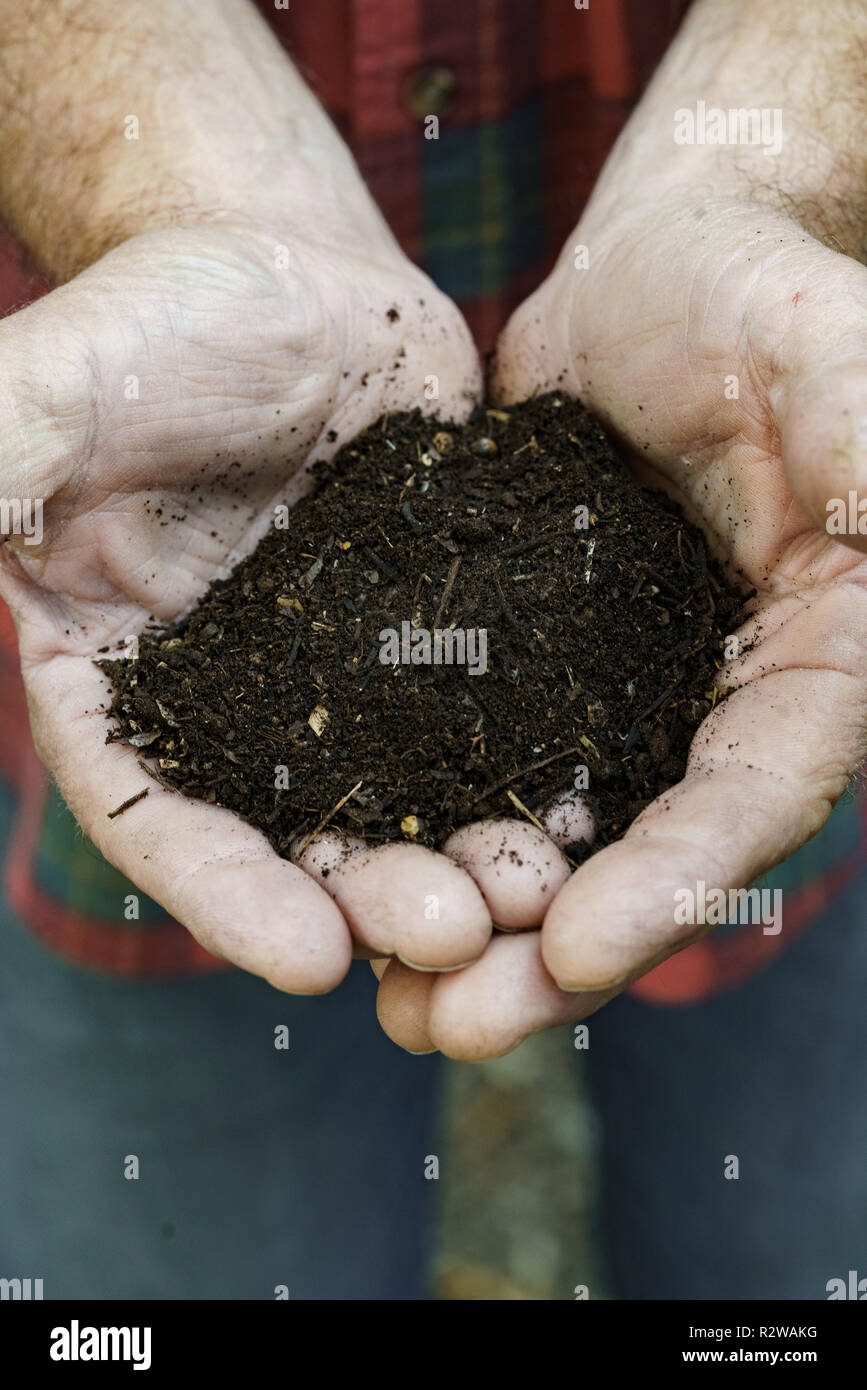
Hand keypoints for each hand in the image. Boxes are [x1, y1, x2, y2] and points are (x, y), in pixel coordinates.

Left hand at [374, 0, 866, 1056]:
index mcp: (811, 667)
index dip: (672, 888)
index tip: (576, 953)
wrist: (661, 261)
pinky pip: (464, 758)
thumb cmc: (764, 302)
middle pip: (639, 859)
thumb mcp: (835, 372)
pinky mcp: (522, 657)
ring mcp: (608, 690)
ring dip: (470, 924)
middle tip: (448, 1027)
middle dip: (549, 952)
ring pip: (544, 835)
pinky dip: (416, 824)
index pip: (751, 801)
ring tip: (384, 1000)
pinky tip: (341, 879)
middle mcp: (710, 706)